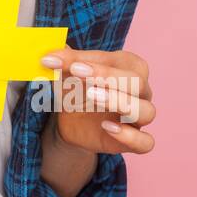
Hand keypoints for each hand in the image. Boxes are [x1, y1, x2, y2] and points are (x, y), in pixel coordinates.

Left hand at [41, 47, 156, 155]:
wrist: (71, 120)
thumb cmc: (76, 88)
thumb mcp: (67, 72)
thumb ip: (63, 61)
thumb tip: (50, 55)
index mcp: (128, 65)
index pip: (120, 61)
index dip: (96, 63)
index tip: (71, 65)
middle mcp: (141, 90)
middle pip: (138, 82)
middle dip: (109, 77)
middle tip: (78, 74)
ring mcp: (141, 115)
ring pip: (146, 110)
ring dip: (120, 102)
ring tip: (92, 97)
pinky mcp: (135, 139)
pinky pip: (145, 142)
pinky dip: (130, 137)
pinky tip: (107, 127)